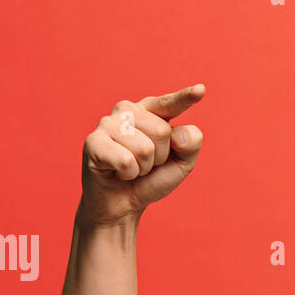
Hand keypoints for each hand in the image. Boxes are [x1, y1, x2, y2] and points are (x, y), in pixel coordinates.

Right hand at [77, 83, 205, 226]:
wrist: (122, 204)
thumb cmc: (149, 180)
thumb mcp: (180, 164)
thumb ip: (191, 145)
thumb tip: (178, 135)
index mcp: (150, 111)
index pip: (169, 103)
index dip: (184, 97)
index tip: (200, 90)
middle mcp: (127, 111)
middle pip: (162, 131)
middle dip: (159, 158)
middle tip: (144, 165)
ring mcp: (108, 123)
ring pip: (145, 148)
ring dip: (143, 168)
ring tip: (131, 168)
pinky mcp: (93, 142)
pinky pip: (126, 161)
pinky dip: (128, 174)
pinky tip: (117, 172)